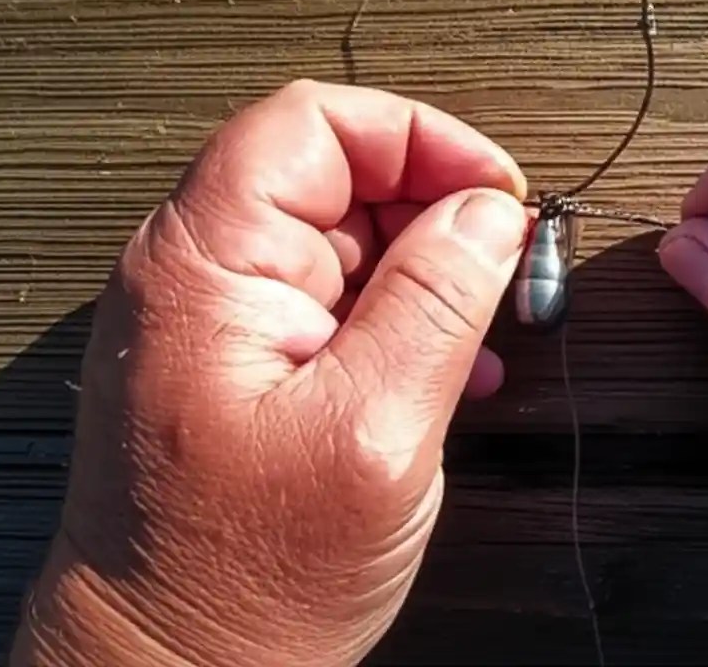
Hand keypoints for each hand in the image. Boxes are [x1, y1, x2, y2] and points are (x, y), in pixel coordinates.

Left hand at [10, 80, 527, 665]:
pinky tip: (452, 371)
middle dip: (436, 212)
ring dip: (428, 275)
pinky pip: (334, 307)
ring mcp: (218, 324)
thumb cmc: (243, 582)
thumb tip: (490, 211)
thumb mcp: (374, 431)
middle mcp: (198, 279)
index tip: (496, 189)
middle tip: (508, 270)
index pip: (314, 126)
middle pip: (333, 179)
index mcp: (206, 267)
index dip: (419, 139)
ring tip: (489, 332)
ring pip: (344, 245)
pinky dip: (402, 323)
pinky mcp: (243, 368)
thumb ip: (437, 302)